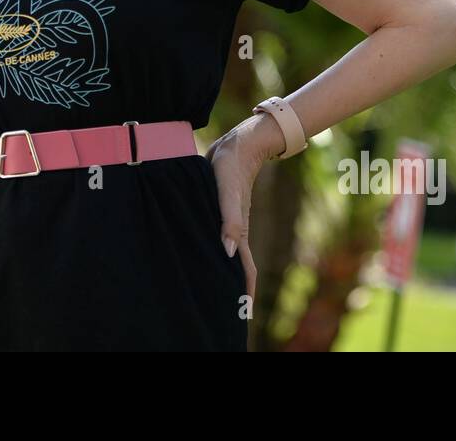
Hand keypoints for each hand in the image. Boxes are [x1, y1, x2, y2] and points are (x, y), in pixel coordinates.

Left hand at [204, 114, 274, 306]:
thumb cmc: (231, 166)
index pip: (244, 270)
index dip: (245, 292)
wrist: (239, 143)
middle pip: (238, 267)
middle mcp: (236, 231)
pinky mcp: (223, 211)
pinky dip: (218, 252)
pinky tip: (209, 255)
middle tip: (229, 310)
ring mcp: (230, 221)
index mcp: (239, 232)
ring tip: (218, 290)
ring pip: (228, 254)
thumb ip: (229, 221)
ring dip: (226, 272)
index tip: (244, 313)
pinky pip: (222, 238)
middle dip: (236, 289)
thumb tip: (227, 254)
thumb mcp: (226, 192)